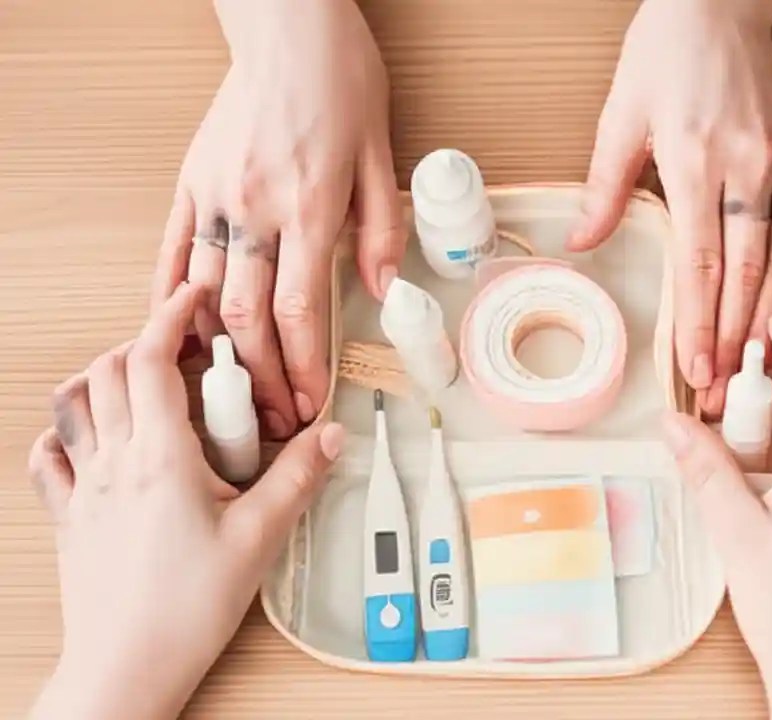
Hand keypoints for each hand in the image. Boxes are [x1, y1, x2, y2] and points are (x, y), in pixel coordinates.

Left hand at [26, 284, 344, 719]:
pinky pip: (47, 459)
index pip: (150, 360)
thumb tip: (329, 436)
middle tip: (185, 353)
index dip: (169, 316)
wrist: (127, 663)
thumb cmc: (186, 607)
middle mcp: (113, 462)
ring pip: (71, 406)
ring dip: (99, 378)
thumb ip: (297, 478)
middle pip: (107, 371)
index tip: (191, 297)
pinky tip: (88, 438)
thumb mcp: (259, 537)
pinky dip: (62, 432)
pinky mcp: (68, 518)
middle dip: (142, 343)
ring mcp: (83, 489)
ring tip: (138, 383)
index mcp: (160, 457)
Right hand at [152, 0, 402, 439]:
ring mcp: (215, 196)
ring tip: (232, 391)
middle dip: (261, 377)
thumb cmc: (341, 83)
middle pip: (248, 316)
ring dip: (218, 352)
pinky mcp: (190, 182)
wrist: (290, 28)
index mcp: (309, 206)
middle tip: (272, 416)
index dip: (304, 368)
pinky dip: (171, 300)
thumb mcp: (382, 157)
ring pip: (204, 293)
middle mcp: (256, 208)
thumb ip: (379, 231)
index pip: (301, 311)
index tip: (308, 404)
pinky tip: (179, 335)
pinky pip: (171, 251)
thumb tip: (380, 291)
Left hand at [570, 0, 771, 413]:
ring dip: (769, 321)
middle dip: (732, 337)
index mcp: (692, 155)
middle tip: (723, 391)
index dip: (697, 322)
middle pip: (743, 270)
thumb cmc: (665, 55)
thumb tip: (582, 241)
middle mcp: (746, 164)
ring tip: (758, 370)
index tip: (695, 370)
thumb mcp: (621, 114)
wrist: (721, 4)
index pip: (698, 259)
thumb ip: (605, 185)